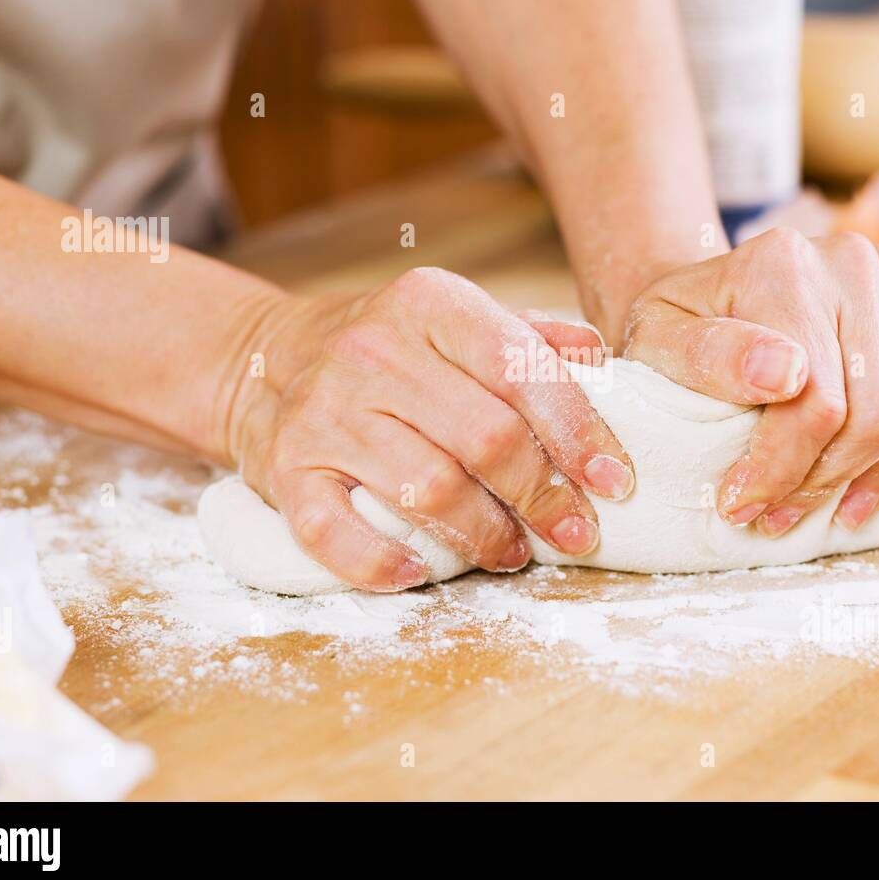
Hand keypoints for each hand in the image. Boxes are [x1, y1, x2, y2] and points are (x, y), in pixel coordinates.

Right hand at [223, 268, 633, 591]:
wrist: (263, 360)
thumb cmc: (388, 350)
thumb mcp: (454, 319)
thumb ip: (528, 338)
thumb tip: (601, 359)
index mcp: (429, 304)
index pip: (520, 371)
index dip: (577, 433)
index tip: (614, 483)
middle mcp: (373, 351)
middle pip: (484, 439)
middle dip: (542, 497)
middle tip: (573, 533)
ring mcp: (324, 412)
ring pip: (425, 490)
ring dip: (482, 536)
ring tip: (509, 552)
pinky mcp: (284, 468)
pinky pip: (333, 531)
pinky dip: (378, 563)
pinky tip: (416, 574)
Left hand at [623, 228, 878, 534]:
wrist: (708, 292)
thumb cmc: (684, 325)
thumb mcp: (658, 338)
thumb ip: (707, 356)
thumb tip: (785, 375)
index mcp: (784, 266)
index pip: (813, 400)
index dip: (782, 470)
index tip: (742, 507)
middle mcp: (857, 261)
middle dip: (828, 482)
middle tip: (778, 519)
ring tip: (842, 507)